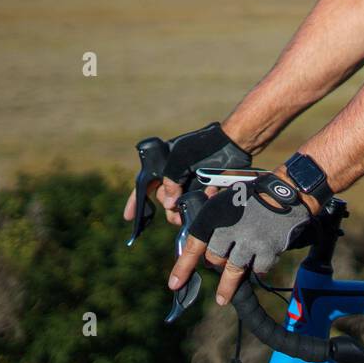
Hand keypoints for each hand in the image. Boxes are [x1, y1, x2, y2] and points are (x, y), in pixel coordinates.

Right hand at [122, 122, 251, 227]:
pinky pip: (199, 206)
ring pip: (181, 208)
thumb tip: (169, 205)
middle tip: (176, 209)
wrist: (234, 144)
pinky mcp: (207, 192)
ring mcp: (192, 186)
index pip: (145, 186)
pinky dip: (202, 205)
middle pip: (164, 201)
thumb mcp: (181, 159)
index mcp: (165, 167)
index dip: (136, 202)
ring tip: (193, 205)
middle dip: (169, 208)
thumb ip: (170, 180)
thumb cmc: (205, 146)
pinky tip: (210, 194)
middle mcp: (177, 178)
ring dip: (184, 210)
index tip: (128, 217)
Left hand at [168, 175, 312, 304]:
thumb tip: (204, 241)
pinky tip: (258, 265)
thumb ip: (214, 219)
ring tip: (222, 299)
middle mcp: (230, 230)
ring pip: (233, 270)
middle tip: (219, 263)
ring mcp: (250, 241)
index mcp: (216, 216)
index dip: (183, 268)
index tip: (174, 284)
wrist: (287, 190)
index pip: (194, 246)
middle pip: (215, 259)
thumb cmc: (254, 194)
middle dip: (216, 262)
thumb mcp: (226, 199)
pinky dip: (257, 269)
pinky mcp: (268, 249)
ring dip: (228, 285)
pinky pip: (258, 268)